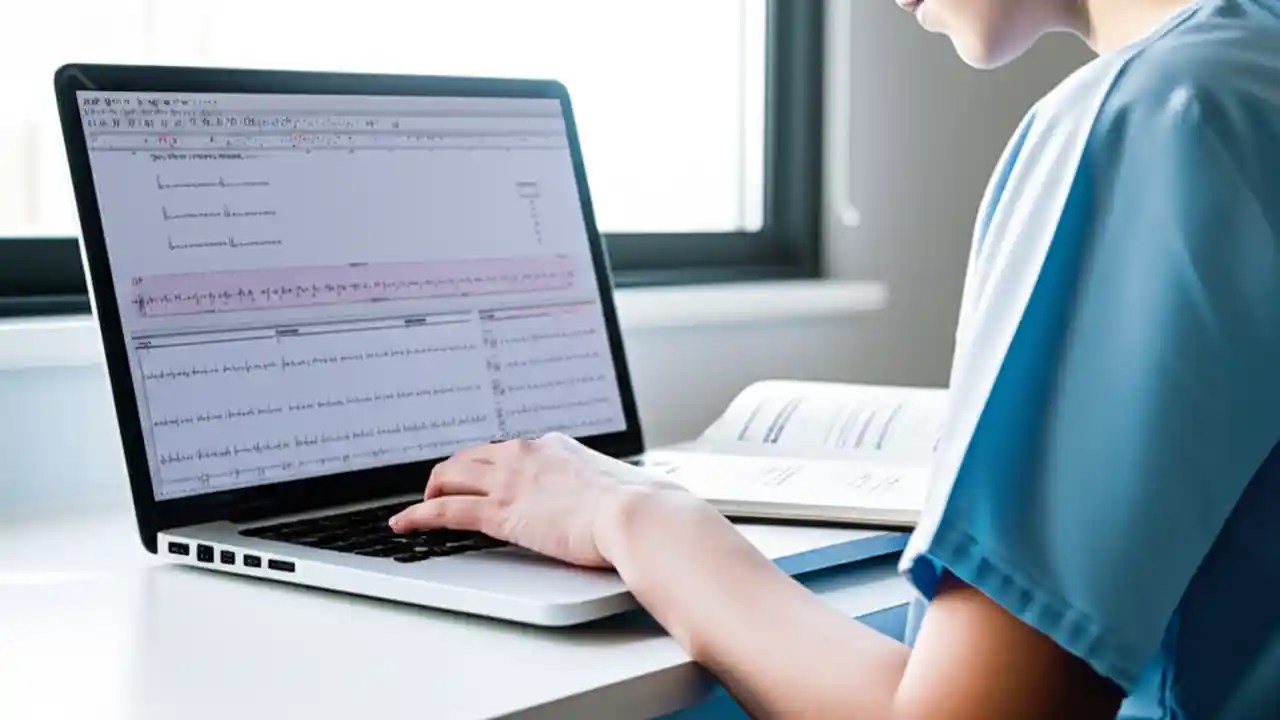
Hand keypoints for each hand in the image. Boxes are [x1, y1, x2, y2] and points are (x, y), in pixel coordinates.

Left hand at [388, 433, 686, 567]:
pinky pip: (445, 511)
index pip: (507, 449)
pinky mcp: (500, 512)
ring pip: (450, 477)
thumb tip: (635, 497)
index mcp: (554, 446)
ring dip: (431, 490)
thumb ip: (611, 487)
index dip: (489, 463)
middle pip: (471, 456)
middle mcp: (526, 455)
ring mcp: (510, 481)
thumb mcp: (623, 484)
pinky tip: (404, 524)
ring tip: (422, 505)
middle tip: (444, 488)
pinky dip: (418, 516)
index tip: (484, 473)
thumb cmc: (642, 504)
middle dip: (452, 472)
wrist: (638, 514)